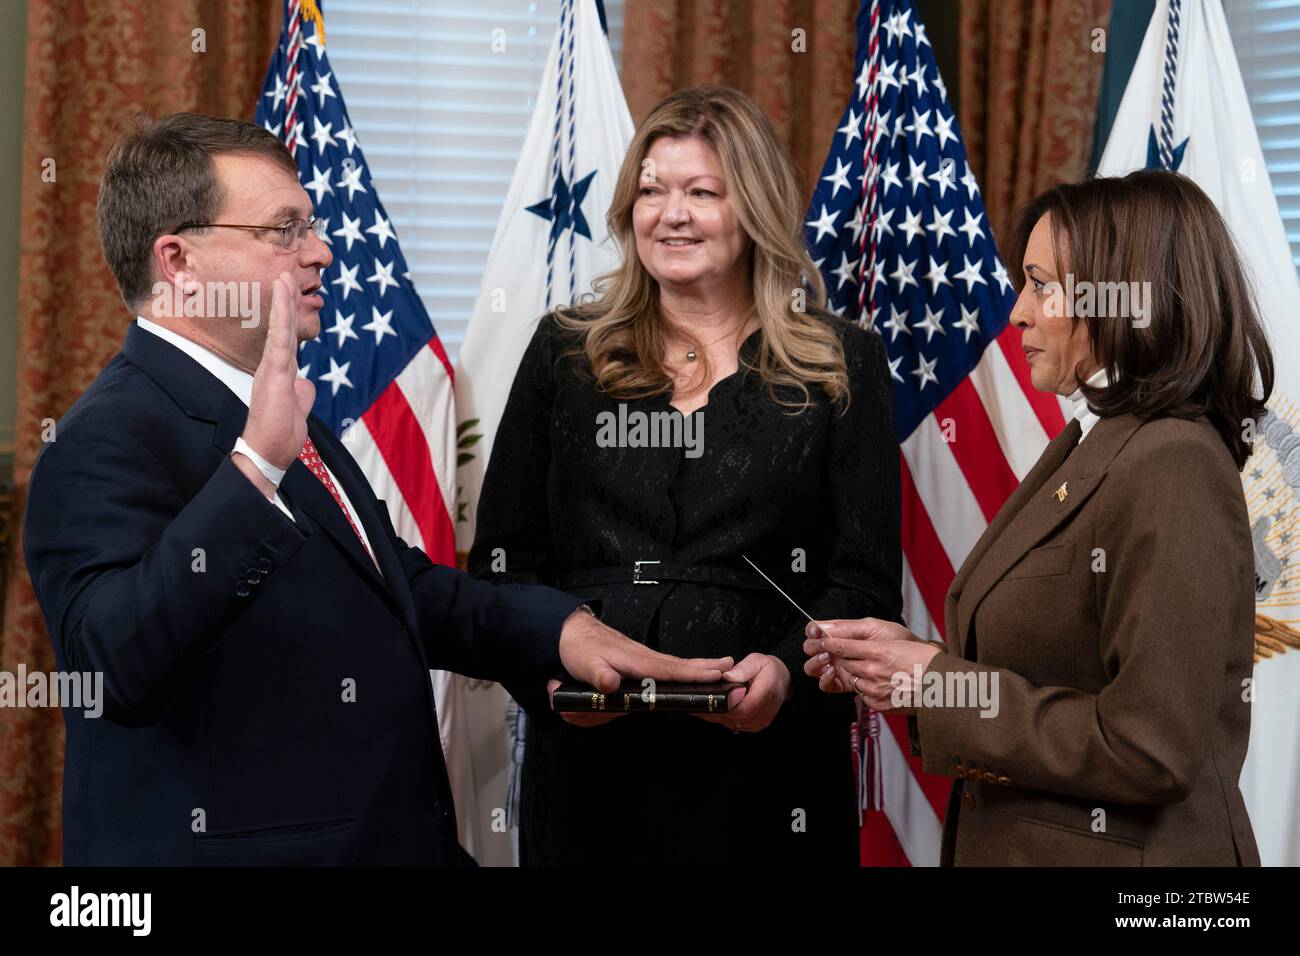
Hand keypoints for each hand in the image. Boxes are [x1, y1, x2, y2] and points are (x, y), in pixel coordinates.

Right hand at [238, 272, 315, 472]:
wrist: (268, 455)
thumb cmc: (279, 436)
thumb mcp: (298, 410)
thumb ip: (302, 393)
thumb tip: (307, 384)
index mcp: (280, 372)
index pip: (287, 338)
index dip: (289, 315)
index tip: (290, 292)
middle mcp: (273, 367)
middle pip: (282, 328)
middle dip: (284, 300)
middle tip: (285, 273)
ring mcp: (272, 370)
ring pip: (279, 330)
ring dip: (282, 303)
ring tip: (283, 278)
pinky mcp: (273, 377)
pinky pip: (279, 344)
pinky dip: (281, 322)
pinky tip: (283, 306)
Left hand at [553, 608, 732, 727]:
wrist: (571, 631)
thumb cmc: (579, 649)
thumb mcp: (584, 666)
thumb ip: (599, 677)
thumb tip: (612, 686)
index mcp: (635, 661)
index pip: (670, 670)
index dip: (693, 674)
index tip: (715, 675)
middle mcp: (644, 657)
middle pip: (680, 664)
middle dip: (706, 667)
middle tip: (730, 667)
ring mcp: (643, 656)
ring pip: (676, 663)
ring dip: (699, 666)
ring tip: (721, 667)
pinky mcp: (639, 658)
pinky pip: (667, 664)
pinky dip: (684, 666)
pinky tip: (690, 669)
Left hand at [695, 652, 789, 733]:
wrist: (782, 680)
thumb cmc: (769, 670)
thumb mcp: (756, 661)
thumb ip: (742, 669)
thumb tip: (726, 676)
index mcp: (765, 693)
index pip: (743, 707)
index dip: (724, 708)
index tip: (707, 703)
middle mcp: (764, 711)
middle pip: (735, 718)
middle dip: (714, 713)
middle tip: (695, 706)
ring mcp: (760, 721)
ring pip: (734, 724)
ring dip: (717, 718)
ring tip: (700, 708)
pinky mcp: (755, 725)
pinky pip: (736, 725)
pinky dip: (724, 720)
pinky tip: (713, 712)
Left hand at [802, 617, 940, 712]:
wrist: (941, 686)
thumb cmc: (924, 661)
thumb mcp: (898, 642)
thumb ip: (873, 643)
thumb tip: (855, 643)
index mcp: (878, 651)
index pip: (843, 646)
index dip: (831, 643)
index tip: (825, 641)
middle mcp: (873, 671)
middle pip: (844, 663)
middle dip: (844, 659)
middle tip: (849, 655)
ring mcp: (874, 689)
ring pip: (852, 679)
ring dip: (856, 674)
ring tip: (872, 670)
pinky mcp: (877, 704)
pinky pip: (862, 694)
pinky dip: (866, 688)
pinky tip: (879, 683)